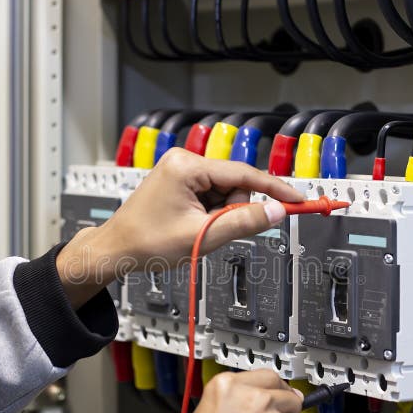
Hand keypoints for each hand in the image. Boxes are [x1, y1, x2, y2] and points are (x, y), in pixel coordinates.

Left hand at [56, 148, 303, 308]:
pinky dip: (210, 215)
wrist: (115, 251)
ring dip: (220, 216)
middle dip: (232, 211)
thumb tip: (276, 212)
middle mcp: (184, 161)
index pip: (243, 174)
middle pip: (235, 184)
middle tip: (212, 231)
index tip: (298, 199)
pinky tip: (192, 226)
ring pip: (225, 193)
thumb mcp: (201, 237)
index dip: (274, 189)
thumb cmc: (147, 243)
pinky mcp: (179, 182)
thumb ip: (242, 223)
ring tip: (195, 231)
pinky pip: (211, 197)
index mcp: (186, 167)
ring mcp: (180, 171)